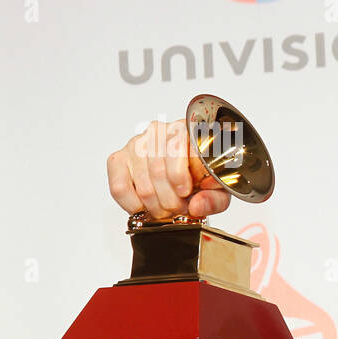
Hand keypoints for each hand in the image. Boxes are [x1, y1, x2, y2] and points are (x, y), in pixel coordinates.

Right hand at [107, 119, 230, 219]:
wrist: (187, 174)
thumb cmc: (204, 176)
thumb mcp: (219, 188)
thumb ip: (214, 198)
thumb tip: (197, 206)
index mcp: (189, 129)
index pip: (177, 148)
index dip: (181, 176)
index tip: (187, 193)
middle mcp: (160, 131)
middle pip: (158, 170)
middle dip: (171, 199)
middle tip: (180, 209)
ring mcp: (136, 144)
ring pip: (142, 184)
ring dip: (157, 206)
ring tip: (169, 209)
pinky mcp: (118, 159)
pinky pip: (120, 187)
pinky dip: (134, 205)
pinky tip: (147, 207)